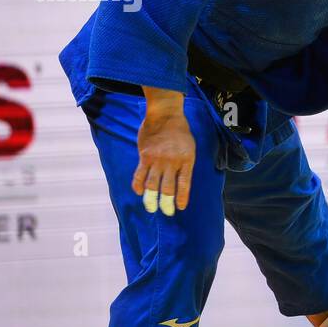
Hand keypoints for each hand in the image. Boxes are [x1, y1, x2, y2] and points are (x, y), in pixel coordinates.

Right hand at [132, 89, 194, 214]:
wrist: (165, 114)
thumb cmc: (180, 131)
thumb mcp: (189, 147)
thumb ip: (184, 163)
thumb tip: (178, 180)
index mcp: (186, 160)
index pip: (185, 183)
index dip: (182, 197)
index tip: (180, 208)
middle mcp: (172, 161)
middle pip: (167, 188)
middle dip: (166, 203)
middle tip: (165, 212)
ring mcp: (157, 159)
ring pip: (152, 184)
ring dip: (151, 198)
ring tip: (151, 207)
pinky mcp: (144, 155)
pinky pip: (139, 174)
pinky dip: (138, 185)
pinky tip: (138, 192)